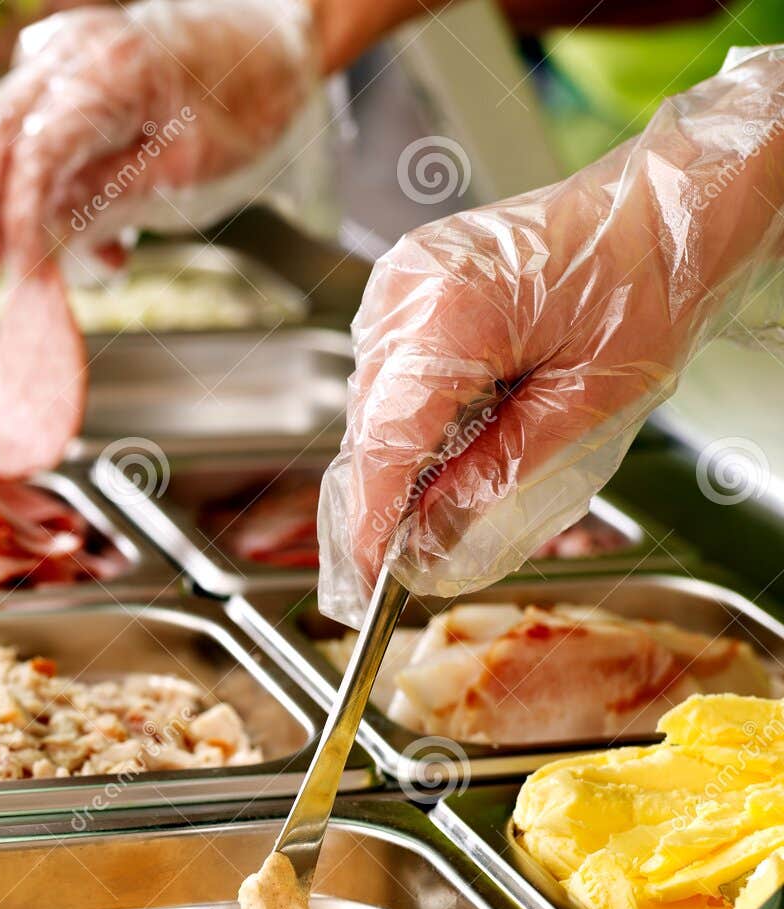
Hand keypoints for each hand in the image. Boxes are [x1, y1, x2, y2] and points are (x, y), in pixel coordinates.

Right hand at [0, 0, 317, 284]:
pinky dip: (42, 190)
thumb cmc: (246, 103)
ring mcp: (60, 57)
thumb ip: (107, 201)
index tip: (19, 276)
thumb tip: (42, 239)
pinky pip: (30, 134)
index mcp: (107, 70)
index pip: (31, 152)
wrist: (274, 48)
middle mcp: (69, 52)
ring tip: (74, 262)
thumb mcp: (186, 172)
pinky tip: (94, 238)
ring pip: (2, 138)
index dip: (17, 222)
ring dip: (15, 207)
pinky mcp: (63, 77)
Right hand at [317, 45, 783, 625]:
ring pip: (377, 404)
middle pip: (372, 426)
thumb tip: (429, 542)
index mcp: (449, 312)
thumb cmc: (650, 280)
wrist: (667, 206)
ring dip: (413, 450)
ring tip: (485, 456)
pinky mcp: (408, 286)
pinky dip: (422, 412)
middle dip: (396, 491)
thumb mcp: (587, 405)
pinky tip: (477, 413)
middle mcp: (407, 291)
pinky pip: (392, 373)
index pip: (383, 442)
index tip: (369, 575)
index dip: (371, 518)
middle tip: (428, 547)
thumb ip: (497, 480)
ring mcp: (400, 283)